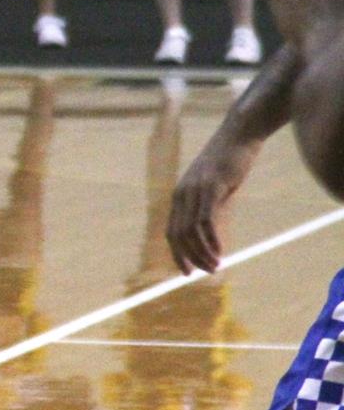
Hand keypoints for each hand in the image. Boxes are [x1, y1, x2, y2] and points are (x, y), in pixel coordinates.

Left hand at [167, 140, 255, 273]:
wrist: (238, 136)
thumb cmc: (228, 163)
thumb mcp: (215, 190)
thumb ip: (210, 210)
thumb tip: (211, 234)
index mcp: (179, 196)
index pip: (171, 232)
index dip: (177, 253)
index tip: (187, 271)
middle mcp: (181, 194)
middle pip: (177, 235)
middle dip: (188, 258)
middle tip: (203, 273)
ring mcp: (194, 190)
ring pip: (190, 231)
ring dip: (202, 252)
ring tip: (215, 266)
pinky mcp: (210, 187)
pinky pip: (205, 220)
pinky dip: (211, 239)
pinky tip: (219, 251)